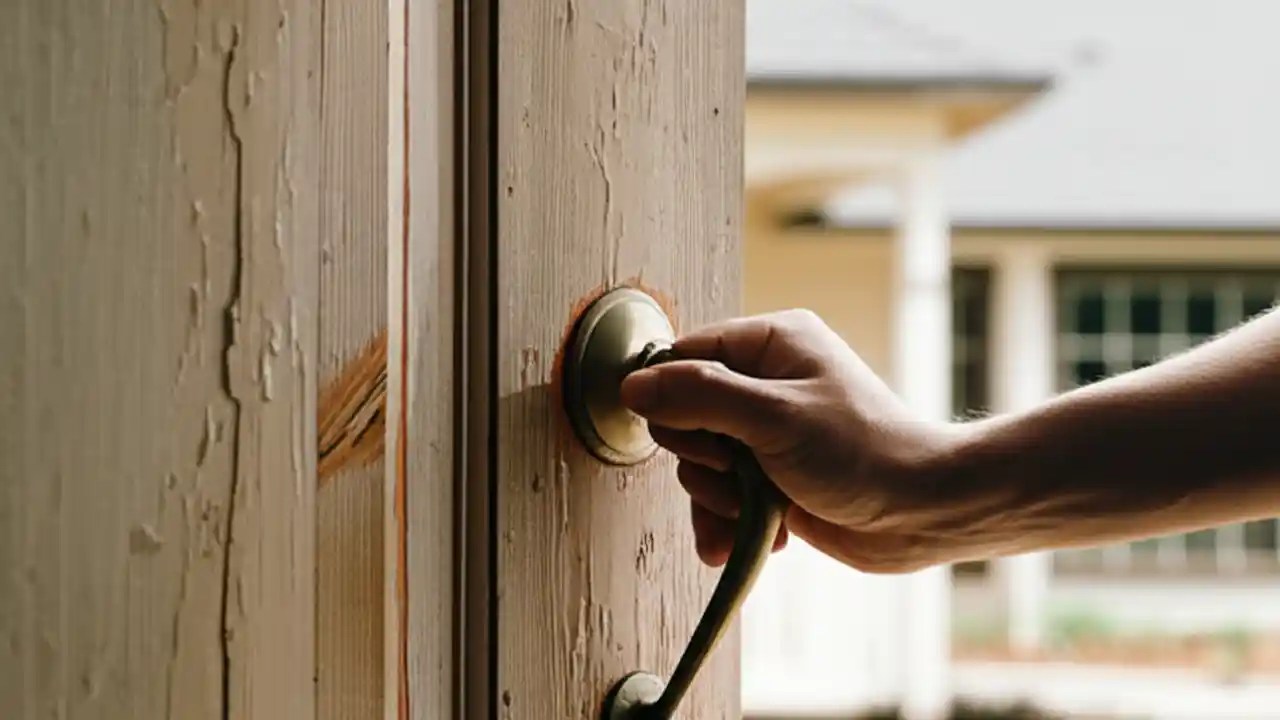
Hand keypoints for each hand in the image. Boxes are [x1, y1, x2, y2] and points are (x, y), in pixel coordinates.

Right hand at [620, 310, 977, 572]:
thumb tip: (631, 386)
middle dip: (705, 460)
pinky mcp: (771, 474)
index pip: (683, 357)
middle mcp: (766, 380)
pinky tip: (754, 538)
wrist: (921, 515)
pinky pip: (721, 494)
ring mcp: (767, 430)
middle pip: (684, 415)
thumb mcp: (773, 417)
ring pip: (699, 462)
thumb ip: (698, 395)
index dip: (676, 402)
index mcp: (771, 343)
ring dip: (718, 499)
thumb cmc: (863, 453)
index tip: (708, 440)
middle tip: (742, 473)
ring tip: (758, 513)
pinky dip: (729, 520)